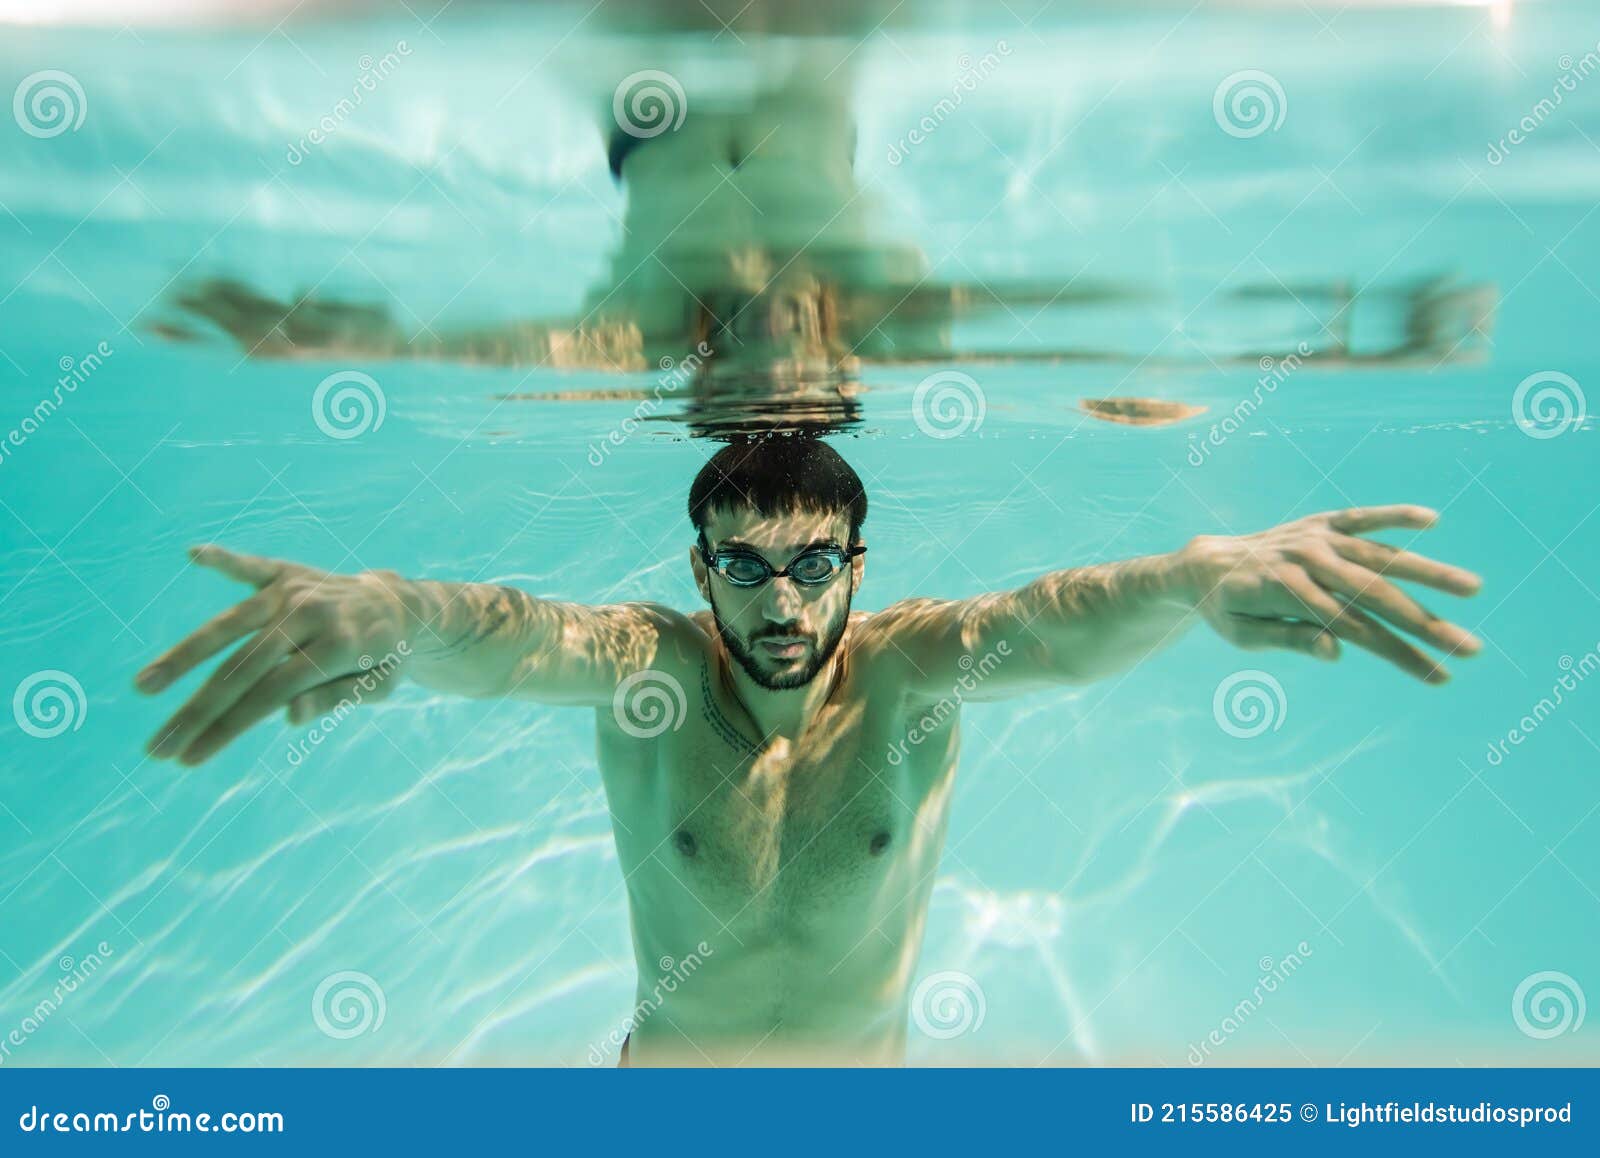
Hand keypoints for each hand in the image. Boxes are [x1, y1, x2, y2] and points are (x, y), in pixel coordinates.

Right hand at [136, 545, 415, 763]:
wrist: (401, 607)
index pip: (268, 694)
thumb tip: (287, 715)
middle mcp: (311, 614)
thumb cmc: (383, 659)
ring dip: (182, 656)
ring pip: (229, 624)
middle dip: (195, 711)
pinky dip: (225, 560)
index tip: (187, 757)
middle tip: (156, 746)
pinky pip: (251, 566)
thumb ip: (335, 698)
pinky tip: (196, 553)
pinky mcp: (286, 571)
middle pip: (241, 668)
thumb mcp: (377, 689)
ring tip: (144, 685)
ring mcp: (296, 590)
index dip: (225, 729)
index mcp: (338, 647)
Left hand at [1174, 505, 1482, 682]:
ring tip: (1472, 588)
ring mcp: (1317, 538)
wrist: (1203, 564)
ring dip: (1428, 571)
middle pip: (1378, 595)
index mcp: (1290, 594)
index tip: (1441, 676)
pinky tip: (1430, 518)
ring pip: (1380, 555)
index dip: (1402, 655)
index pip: (1359, 631)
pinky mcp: (1321, 523)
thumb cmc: (1226, 609)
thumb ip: (1288, 639)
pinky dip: (1392, 515)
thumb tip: (1336, 651)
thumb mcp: (1243, 635)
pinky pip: (1360, 517)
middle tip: (1472, 647)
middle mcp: (1308, 561)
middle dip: (1428, 623)